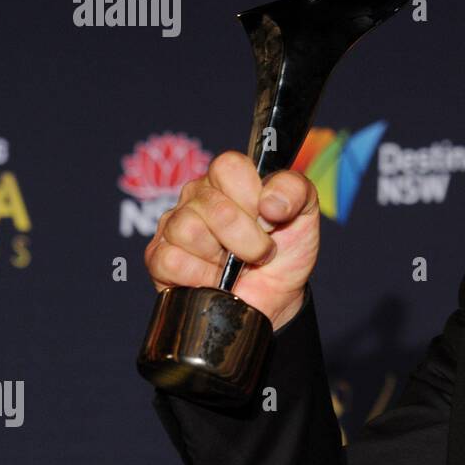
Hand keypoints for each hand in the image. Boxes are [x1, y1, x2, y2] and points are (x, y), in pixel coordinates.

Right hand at [144, 150, 319, 329]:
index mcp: (229, 178)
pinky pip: (172, 260)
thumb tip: (271, 202)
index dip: (253, 195)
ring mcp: (173, 225)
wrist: (277, 298)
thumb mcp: (306, 214)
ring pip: (188, 229)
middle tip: (261, 251)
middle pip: (213, 205)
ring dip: (224, 258)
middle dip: (248, 237)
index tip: (272, 218)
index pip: (228, 166)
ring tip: (235, 265)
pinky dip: (201, 276)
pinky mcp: (159, 258)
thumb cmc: (286, 250)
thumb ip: (296, 190)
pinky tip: (214, 278)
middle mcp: (197, 196)